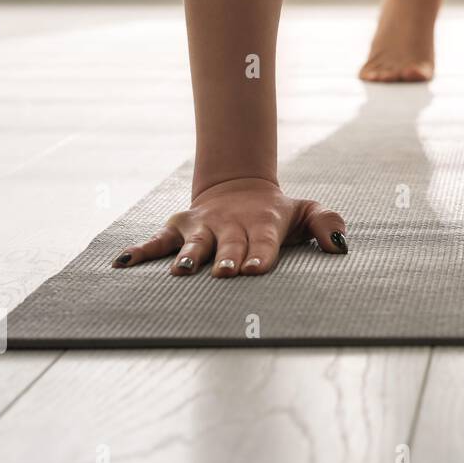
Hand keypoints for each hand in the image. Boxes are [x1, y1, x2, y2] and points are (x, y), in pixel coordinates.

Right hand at [111, 177, 347, 277]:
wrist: (240, 189)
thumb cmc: (277, 213)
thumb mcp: (307, 212)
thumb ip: (327, 224)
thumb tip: (340, 246)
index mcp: (262, 223)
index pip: (263, 242)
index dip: (260, 255)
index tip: (255, 270)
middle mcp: (230, 225)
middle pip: (229, 244)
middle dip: (227, 258)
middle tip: (225, 273)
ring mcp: (202, 226)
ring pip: (194, 243)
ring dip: (189, 256)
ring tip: (181, 272)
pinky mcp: (179, 227)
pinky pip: (157, 240)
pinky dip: (140, 251)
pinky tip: (122, 264)